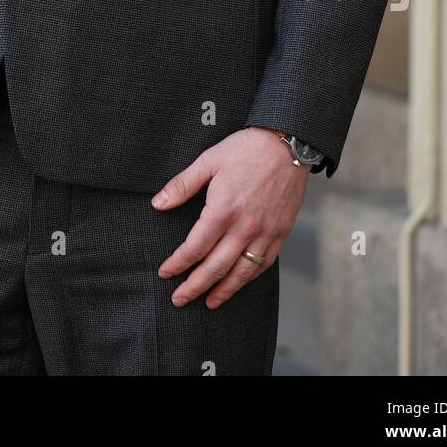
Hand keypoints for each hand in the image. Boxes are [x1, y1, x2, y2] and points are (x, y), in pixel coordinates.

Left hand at [152, 126, 308, 309]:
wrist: (287, 144)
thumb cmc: (246, 149)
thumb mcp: (209, 160)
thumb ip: (182, 185)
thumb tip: (158, 204)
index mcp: (223, 209)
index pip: (195, 248)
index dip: (178, 264)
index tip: (166, 273)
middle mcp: (245, 227)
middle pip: (215, 268)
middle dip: (195, 287)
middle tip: (179, 300)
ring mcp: (265, 233)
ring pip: (241, 273)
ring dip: (223, 291)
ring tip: (208, 302)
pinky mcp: (281, 233)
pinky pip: (264, 264)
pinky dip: (249, 278)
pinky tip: (238, 282)